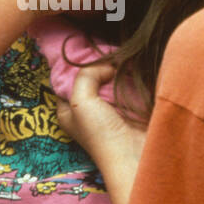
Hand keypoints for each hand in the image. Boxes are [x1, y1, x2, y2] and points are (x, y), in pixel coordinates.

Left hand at [53, 62, 147, 203]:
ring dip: (119, 69)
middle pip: (92, 77)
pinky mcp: (133, 108)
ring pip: (112, 80)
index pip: (66, 80)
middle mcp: (89, 109)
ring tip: (125, 54)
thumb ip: (86, 75)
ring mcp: (112, 108)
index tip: (86, 46)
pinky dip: (134, 76)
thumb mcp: (80, 102)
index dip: (74, 64)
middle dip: (100, 64)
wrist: (136, 157)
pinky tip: (137, 66)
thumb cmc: (102, 135)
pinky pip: (131, 85)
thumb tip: (106, 65)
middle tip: (109, 48)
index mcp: (69, 110)